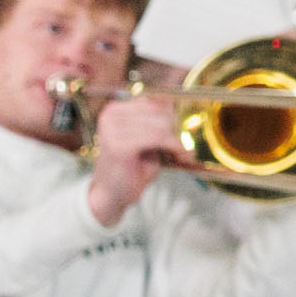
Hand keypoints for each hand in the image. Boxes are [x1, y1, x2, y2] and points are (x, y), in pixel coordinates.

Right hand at [86, 94, 194, 224]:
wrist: (111, 195)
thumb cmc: (131, 168)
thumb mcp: (147, 139)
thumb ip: (159, 122)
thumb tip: (178, 106)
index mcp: (115, 109)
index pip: (154, 101)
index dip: (172, 115)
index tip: (182, 131)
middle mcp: (110, 115)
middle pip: (159, 111)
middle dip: (176, 129)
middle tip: (184, 147)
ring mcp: (112, 129)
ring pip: (161, 125)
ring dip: (178, 141)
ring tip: (182, 154)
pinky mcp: (119, 145)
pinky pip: (158, 137)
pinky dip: (174, 147)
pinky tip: (179, 156)